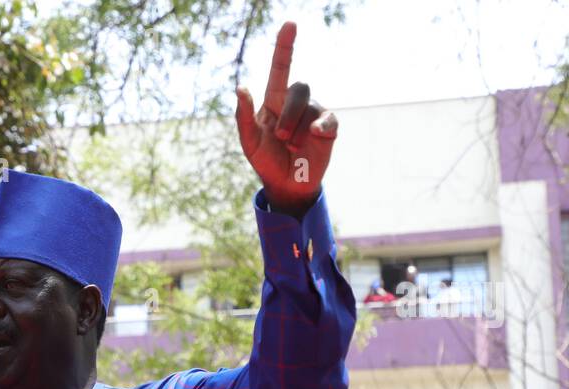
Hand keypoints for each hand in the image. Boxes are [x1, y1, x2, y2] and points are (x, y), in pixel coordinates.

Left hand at [235, 21, 337, 216]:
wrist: (285, 184)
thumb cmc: (265, 160)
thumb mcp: (249, 142)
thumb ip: (244, 116)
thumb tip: (241, 88)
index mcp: (273, 101)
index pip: (281, 68)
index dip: (285, 46)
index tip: (290, 24)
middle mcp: (295, 103)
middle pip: (298, 89)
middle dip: (288, 114)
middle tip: (280, 138)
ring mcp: (314, 113)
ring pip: (311, 107)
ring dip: (298, 128)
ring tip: (291, 146)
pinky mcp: (328, 128)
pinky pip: (328, 119)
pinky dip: (320, 127)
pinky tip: (314, 136)